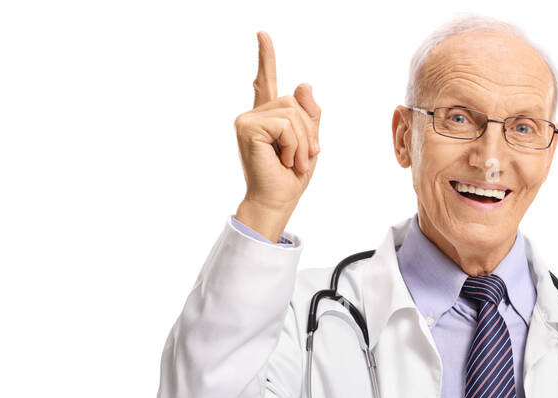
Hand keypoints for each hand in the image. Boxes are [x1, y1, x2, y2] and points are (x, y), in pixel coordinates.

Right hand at [233, 30, 321, 239]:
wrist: (277, 201)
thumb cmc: (291, 177)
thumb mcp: (309, 142)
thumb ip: (310, 114)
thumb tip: (303, 84)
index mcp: (268, 116)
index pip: (267, 81)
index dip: (266, 58)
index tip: (262, 34)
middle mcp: (255, 114)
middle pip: (295, 101)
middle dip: (308, 133)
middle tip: (302, 159)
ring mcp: (248, 119)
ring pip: (292, 113)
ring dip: (302, 142)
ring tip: (293, 162)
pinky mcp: (247, 127)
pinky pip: (285, 125)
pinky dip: (293, 145)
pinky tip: (285, 160)